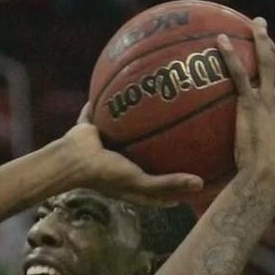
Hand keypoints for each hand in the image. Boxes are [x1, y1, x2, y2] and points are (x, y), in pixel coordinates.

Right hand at [60, 105, 202, 207]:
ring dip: (137, 124)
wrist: (73, 158)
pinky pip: (104, 113)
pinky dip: (109, 103)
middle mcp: (118, 164)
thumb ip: (168, 183)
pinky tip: (126, 87)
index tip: (194, 180)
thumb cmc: (106, 174)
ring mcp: (105, 146)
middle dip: (160, 152)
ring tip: (158, 108)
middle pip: (144, 159)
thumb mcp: (140, 182)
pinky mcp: (94, 129)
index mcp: (129, 181)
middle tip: (184, 140)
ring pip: (126, 134)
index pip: (156, 187)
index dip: (174, 186)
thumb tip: (200, 184)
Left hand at [216, 18, 274, 199]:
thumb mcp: (269, 170)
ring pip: (267, 62)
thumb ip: (261, 163)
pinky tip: (220, 40)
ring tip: (256, 23)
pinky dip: (230, 54)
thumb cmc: (267, 181)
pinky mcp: (251, 103)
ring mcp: (268, 101)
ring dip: (262, 40)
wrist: (268, 176)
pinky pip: (239, 72)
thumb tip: (252, 175)